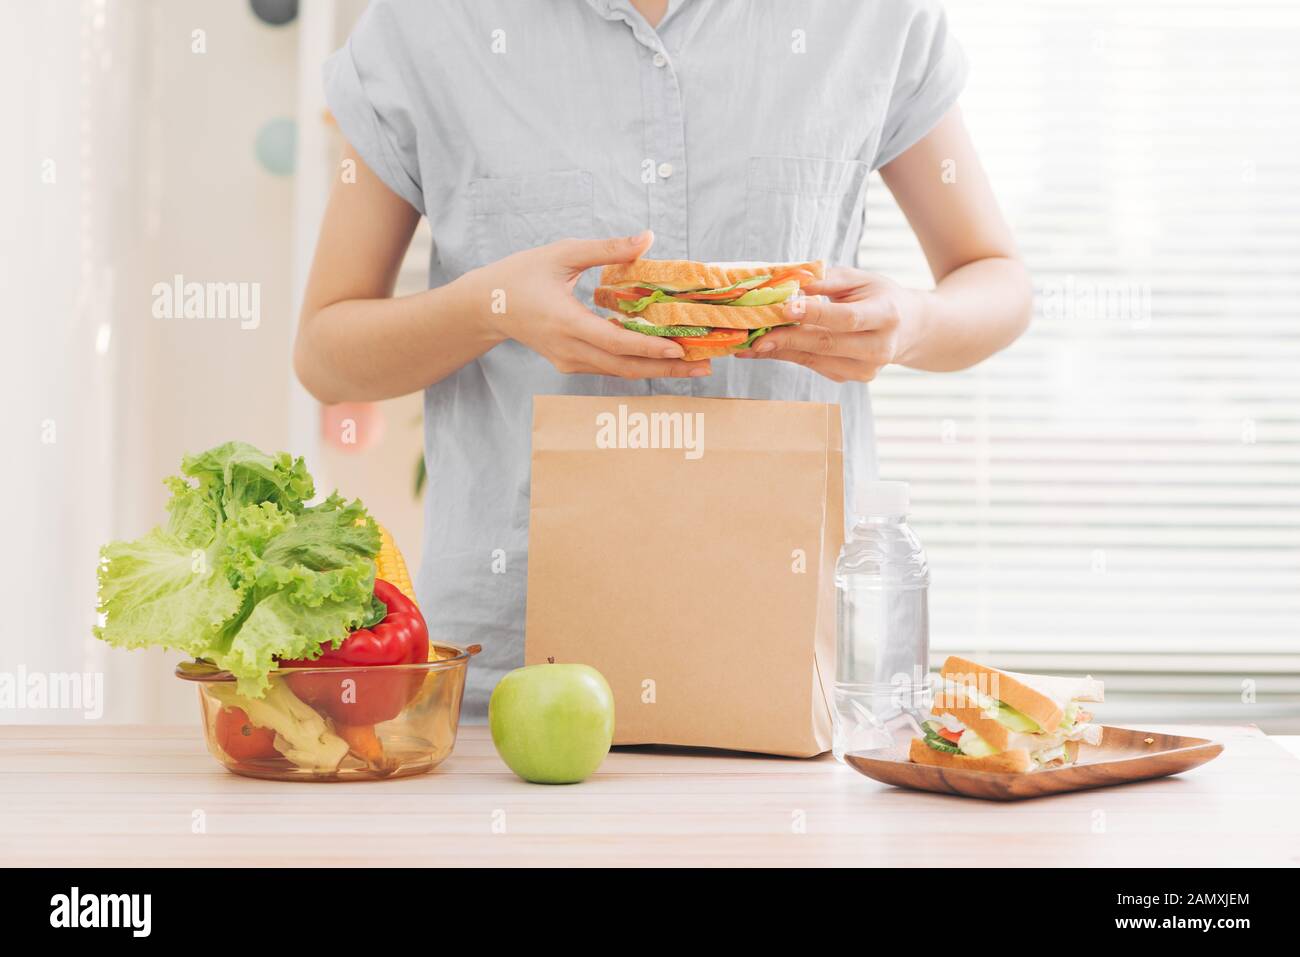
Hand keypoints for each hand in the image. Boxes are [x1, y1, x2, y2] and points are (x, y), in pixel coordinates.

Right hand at [466, 230, 709, 378]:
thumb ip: (607, 249)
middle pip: (624, 367)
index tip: (680, 349)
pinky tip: (663, 359)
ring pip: (619, 372)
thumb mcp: (562, 253)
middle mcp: (569, 349)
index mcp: (565, 321)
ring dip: (657, 370)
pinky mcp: (571, 364)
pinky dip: (638, 365)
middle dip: (666, 368)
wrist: (487, 306)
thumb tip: (648, 237)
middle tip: (704, 367)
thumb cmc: (522, 274)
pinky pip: (609, 368)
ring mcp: (569, 361)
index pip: (614, 342)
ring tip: (693, 365)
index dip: (649, 348)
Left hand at [735, 268, 922, 382]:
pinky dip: (788, 355)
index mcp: (886, 315)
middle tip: (753, 335)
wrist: (909, 328)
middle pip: (827, 344)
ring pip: (815, 359)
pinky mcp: (852, 378)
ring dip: (779, 351)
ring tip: (749, 343)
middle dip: (787, 339)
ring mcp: (867, 369)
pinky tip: (765, 348)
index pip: (847, 318)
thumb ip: (826, 280)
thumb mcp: (860, 279)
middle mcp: (880, 347)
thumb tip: (789, 283)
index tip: (784, 307)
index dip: (815, 314)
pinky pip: (814, 366)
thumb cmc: (879, 296)